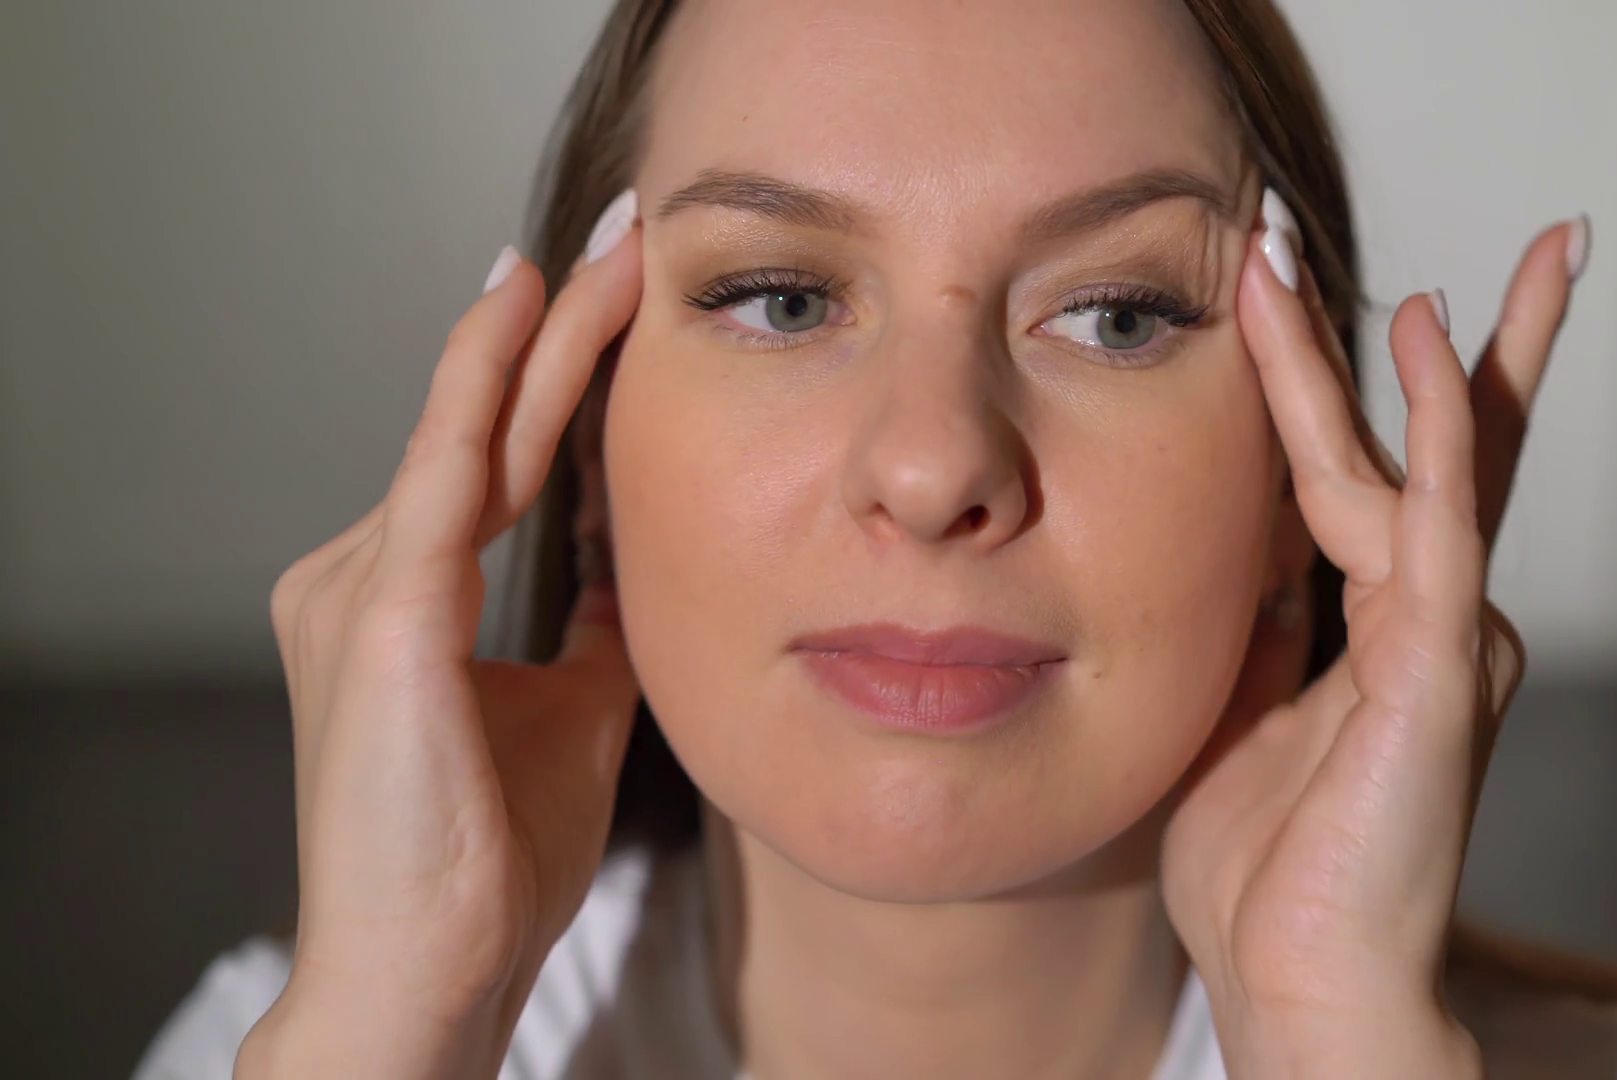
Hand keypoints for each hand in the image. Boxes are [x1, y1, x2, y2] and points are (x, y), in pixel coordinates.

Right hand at [238, 195, 644, 1077]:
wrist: (428, 978)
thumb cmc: (484, 864)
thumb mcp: (565, 718)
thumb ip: (589, 632)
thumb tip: (631, 568)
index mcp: (401, 601)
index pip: (496, 462)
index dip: (556, 377)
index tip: (616, 298)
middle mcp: (360, 576)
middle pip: (482, 431)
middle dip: (555, 329)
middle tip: (622, 235)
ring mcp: (357, 590)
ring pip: (469, 438)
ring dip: (544, 341)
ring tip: (616, 258)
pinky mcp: (380, 621)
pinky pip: (446, 480)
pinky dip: (486, 393)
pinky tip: (524, 314)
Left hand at [1161, 196, 1584, 1077]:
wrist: (1302, 984)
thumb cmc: (1271, 871)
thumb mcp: (1237, 712)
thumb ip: (1253, 626)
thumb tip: (1237, 552)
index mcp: (1384, 629)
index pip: (1378, 478)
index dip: (1350, 386)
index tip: (1301, 297)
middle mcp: (1429, 617)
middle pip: (1434, 448)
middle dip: (1417, 339)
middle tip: (1363, 242)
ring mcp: (1442, 637)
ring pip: (1419, 459)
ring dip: (1384, 348)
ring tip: (1332, 254)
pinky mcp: (1438, 665)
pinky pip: (1438, 518)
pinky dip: (1435, 423)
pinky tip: (1424, 338)